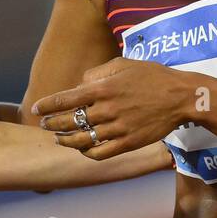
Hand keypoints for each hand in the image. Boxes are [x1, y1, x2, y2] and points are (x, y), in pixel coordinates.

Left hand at [32, 58, 190, 159]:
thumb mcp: (123, 64)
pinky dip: (87, 153)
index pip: (64, 99)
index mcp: (102, 89)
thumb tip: (80, 84)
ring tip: (59, 139)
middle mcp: (106, 110)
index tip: (36, 109)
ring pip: (81, 140)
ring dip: (66, 140)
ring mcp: (117, 128)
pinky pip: (100, 153)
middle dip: (51, 124)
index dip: (46, 105)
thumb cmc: (152, 76)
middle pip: (68, 121)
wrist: (180, 97)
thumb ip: (97, 73)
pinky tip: (83, 149)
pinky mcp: (128, 143)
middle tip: (44, 124)